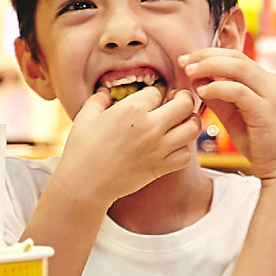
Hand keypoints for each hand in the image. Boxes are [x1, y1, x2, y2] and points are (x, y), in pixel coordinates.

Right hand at [52, 85, 200, 202]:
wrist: (84, 184)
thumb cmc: (82, 148)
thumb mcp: (86, 116)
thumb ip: (99, 99)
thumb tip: (106, 92)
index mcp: (132, 110)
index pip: (157, 92)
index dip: (153, 94)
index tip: (148, 101)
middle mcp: (150, 126)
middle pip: (185, 103)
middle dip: (183, 98)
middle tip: (178, 101)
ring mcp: (158, 148)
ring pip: (193, 128)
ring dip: (190, 121)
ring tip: (182, 121)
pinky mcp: (161, 168)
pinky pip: (185, 155)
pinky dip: (183, 149)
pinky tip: (173, 146)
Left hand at [181, 48, 275, 179]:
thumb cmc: (258, 143)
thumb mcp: (233, 116)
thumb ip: (218, 98)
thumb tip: (197, 80)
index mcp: (266, 81)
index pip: (236, 57)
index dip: (209, 54)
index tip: (186, 60)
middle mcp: (272, 82)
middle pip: (236, 57)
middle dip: (206, 56)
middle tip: (183, 61)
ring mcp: (272, 94)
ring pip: (238, 67)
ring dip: (210, 66)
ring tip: (189, 72)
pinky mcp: (266, 110)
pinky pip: (239, 91)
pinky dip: (218, 88)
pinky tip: (202, 92)